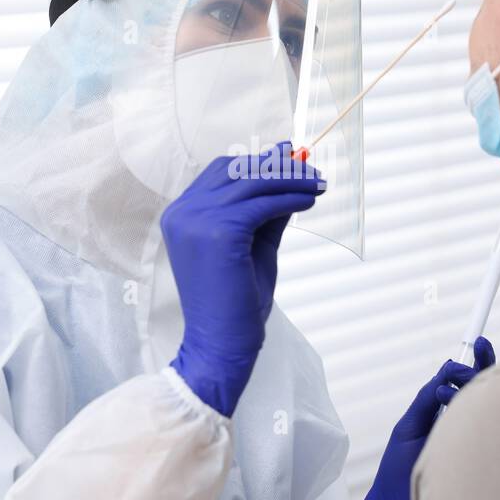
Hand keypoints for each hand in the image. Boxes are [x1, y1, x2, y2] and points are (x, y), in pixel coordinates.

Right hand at [160, 141, 324, 416]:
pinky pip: (264, 203)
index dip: (257, 161)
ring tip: (318, 184)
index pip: (221, 172)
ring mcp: (196, 219)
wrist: (220, 343)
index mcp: (181, 214)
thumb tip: (290, 178)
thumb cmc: (235, 301)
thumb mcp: (253, 245)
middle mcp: (183, 211)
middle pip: (236, 169)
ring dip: (290, 179)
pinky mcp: (219, 231)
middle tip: (311, 171)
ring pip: (253, 182)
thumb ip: (266, 212)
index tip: (288, 156)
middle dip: (277, 165)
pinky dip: (291, 197)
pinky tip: (309, 201)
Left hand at [355, 335, 496, 499]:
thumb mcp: (409, 427)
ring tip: (444, 395)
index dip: (480, 363)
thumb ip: (426, 398)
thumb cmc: (397, 474)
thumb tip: (449, 369)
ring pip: (491, 408)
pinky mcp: (482, 463)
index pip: (473, 386)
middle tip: (472, 359)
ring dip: (472, 390)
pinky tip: (449, 406)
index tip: (479, 342)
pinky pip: (492, 433)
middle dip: (482, 370)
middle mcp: (468, 431)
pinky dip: (472, 412)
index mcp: (451, 419)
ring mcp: (477, 446)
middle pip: (488, 392)